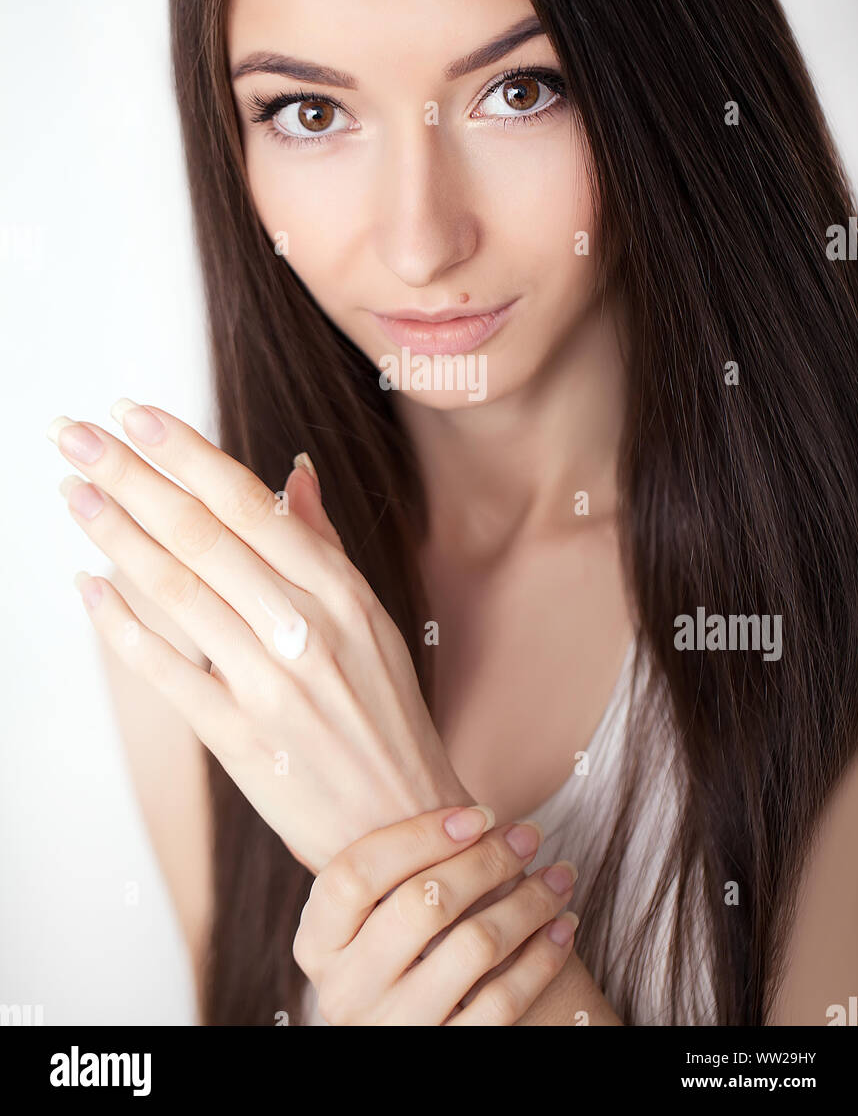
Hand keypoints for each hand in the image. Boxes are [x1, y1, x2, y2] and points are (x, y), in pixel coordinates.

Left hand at [49, 400, 467, 872]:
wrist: (404, 823)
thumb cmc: (386, 715)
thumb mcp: (372, 617)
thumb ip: (324, 544)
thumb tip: (292, 474)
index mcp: (341, 590)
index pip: (247, 502)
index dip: (184, 453)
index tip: (133, 415)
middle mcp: (306, 628)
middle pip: (201, 535)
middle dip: (129, 476)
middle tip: (76, 436)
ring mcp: (270, 685)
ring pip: (177, 591)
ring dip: (116, 536)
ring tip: (73, 494)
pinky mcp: (239, 739)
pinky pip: (167, 672)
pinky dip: (122, 628)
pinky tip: (88, 588)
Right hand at [293, 804, 579, 1024]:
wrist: (406, 1036)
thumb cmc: (399, 952)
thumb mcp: (371, 918)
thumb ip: (394, 869)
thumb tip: (465, 802)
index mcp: (318, 943)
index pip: (354, 873)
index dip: (420, 835)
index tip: (480, 813)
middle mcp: (344, 991)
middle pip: (420, 905)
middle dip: (487, 861)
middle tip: (531, 833)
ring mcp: (392, 1030)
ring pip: (472, 948)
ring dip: (529, 901)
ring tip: (561, 874)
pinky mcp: (441, 1056)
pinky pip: (504, 1002)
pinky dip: (544, 956)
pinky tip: (566, 924)